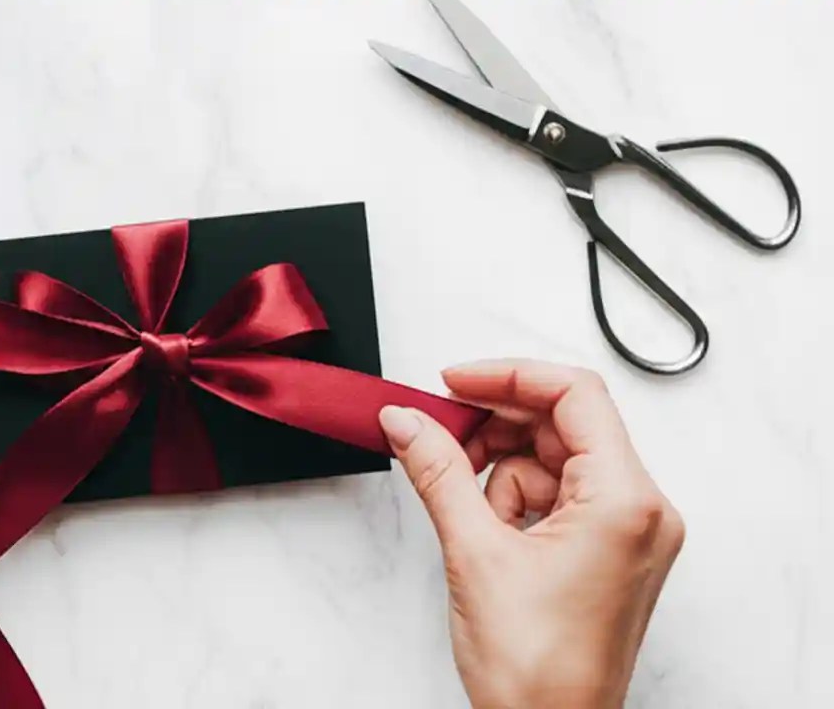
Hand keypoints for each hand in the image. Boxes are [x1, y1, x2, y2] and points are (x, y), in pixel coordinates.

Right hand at [380, 360, 683, 708]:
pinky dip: (518, 501)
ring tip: (470, 518)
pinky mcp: (612, 551)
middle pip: (565, 425)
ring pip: (556, 461)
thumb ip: (437, 471)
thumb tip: (407, 420)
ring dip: (503, 473)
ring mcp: (630, 532)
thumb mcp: (473, 552)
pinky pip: (561, 495)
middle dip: (498, 428)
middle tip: (441, 435)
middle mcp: (642, 511)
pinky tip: (489, 533)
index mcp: (625, 502)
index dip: (508, 377)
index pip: (575, 395)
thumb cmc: (536, 671)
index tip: (455, 382)